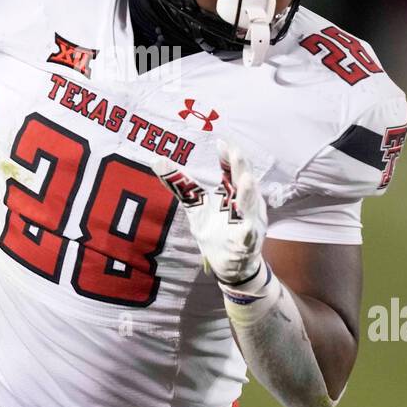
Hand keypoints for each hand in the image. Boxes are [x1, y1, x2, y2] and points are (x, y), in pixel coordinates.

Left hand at [154, 140, 267, 288]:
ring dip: (248, 194)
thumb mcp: (195, 207)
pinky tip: (247, 227)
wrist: (231, 265)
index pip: (231, 170)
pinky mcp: (247, 243)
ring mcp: (248, 222)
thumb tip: (156, 160)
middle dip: (241, 167)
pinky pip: (248, 236)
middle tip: (236, 152)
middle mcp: (244, 204)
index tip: (221, 141)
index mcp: (232, 193)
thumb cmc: (215, 231)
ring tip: (247, 179)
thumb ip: (180, 185)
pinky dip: (248, 230)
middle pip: (243, 181)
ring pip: (250, 206)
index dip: (228, 157)